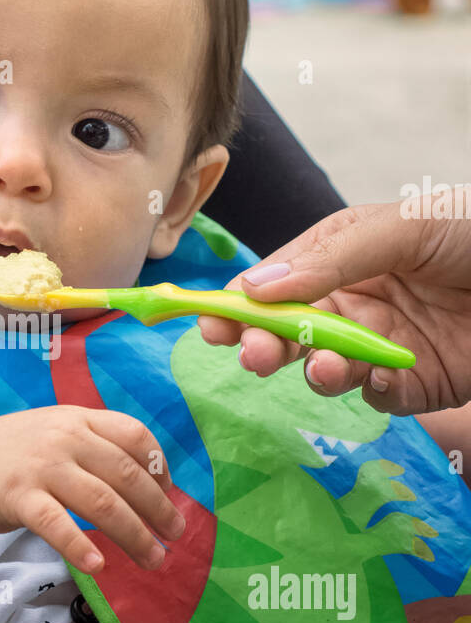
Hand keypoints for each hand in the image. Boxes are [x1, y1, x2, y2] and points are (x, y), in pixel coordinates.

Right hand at [0, 405, 184, 575]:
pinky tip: (97, 566)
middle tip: (175, 537)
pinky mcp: (18, 496)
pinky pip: (56, 524)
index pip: (134, 435)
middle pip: (125, 475)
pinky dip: (79, 546)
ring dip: (133, 535)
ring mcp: (41, 466)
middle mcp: (65, 437)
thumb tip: (150, 482)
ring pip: (101, 502)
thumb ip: (96, 446)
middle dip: (157, 510)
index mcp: (79, 419)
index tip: (169, 495)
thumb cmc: (17, 453)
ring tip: (152, 559)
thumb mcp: (58, 432)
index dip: (159, 467)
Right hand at [198, 199, 470, 414]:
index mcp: (341, 256)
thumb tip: (260, 286)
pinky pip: (374, 396)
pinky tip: (373, 378)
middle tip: (252, 354)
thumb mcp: (405, 226)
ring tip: (325, 366)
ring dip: (314, 370)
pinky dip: (367, 390)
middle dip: (263, 343)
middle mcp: (351, 302)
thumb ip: (335, 256)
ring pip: (323, 368)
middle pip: (288, 331)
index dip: (240, 303)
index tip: (211, 320)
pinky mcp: (410, 385)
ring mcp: (377, 346)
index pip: (275, 282)